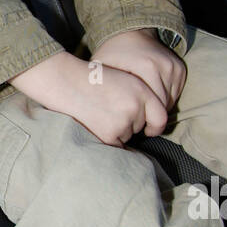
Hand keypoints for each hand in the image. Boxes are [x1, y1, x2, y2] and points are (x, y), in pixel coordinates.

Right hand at [10, 50, 168, 146]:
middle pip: (140, 128)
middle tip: (107, 108)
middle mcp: (135, 107)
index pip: (160, 119)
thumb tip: (153, 126)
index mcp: (141, 91)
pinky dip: (107, 139)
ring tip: (98, 114)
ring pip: (127, 136)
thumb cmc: (92, 81)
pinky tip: (94, 124)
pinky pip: (116, 146)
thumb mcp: (124, 80)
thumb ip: (141, 99)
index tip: (150, 130)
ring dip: (116, 131)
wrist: (66, 83)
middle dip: (128, 123)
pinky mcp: (109, 137)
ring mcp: (123, 123)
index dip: (155, 126)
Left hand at [93, 28, 185, 111]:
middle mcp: (164, 66)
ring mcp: (174, 67)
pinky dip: (164, 99)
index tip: (131, 123)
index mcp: (146, 67)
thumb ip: (102, 89)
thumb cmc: (112, 54)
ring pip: (170, 102)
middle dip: (150, 116)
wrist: (130, 32)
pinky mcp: (180, 69)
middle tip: (136, 120)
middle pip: (162, 106)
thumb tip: (100, 115)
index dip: (141, 120)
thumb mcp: (102, 69)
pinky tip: (150, 97)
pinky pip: (175, 94)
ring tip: (141, 108)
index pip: (151, 107)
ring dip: (158, 108)